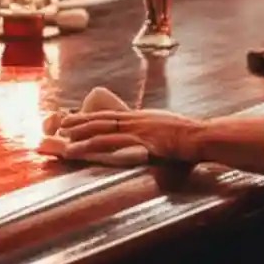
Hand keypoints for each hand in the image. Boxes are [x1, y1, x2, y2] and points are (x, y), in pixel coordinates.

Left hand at [58, 110, 203, 162]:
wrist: (202, 137)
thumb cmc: (191, 138)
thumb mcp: (169, 131)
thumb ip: (157, 136)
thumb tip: (154, 144)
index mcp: (143, 117)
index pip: (112, 115)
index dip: (93, 117)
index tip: (77, 118)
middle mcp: (137, 120)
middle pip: (102, 119)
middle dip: (81, 121)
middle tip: (62, 124)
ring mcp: (138, 129)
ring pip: (103, 130)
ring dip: (81, 134)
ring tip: (64, 140)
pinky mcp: (140, 141)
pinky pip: (112, 143)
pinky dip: (93, 145)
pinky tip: (82, 149)